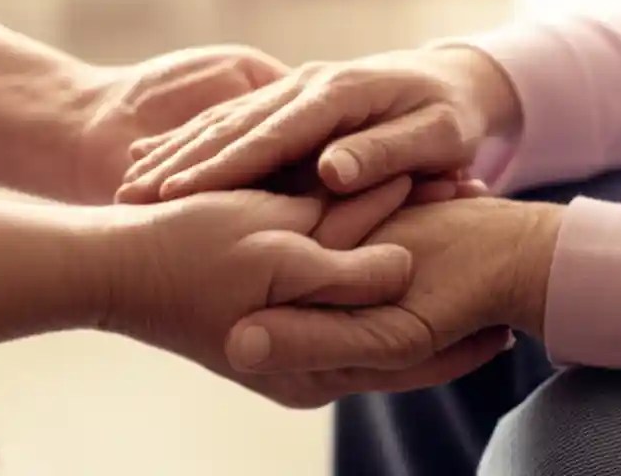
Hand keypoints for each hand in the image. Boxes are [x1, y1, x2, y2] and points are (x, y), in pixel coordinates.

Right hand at [88, 187, 511, 406]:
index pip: (407, 355)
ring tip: (461, 291)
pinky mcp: (270, 331)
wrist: (113, 265)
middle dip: (444, 328)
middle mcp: (304, 368)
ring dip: (412, 312)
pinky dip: (369, 302)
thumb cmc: (189, 252)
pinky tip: (391, 276)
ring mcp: (286, 352)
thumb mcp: (278, 252)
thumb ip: (349, 269)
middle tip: (502, 313)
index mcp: (312, 358)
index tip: (507, 318)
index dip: (458, 336)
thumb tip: (409, 269)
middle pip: (394, 353)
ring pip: (368, 336)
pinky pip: (336, 323)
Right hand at [115, 47, 518, 203]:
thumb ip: (387, 150)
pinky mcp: (279, 102)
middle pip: (233, 128)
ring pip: (220, 125)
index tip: (183, 193)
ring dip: (173, 156)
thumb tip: (331, 170)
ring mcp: (287, 91)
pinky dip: (186, 145)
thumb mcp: (436, 133)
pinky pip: (224, 124)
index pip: (272, 133)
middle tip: (132, 196)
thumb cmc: (451, 113)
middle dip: (182, 162)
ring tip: (126, 188)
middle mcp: (304, 87)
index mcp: (337, 94)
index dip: (226, 163)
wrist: (451, 78)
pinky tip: (149, 165)